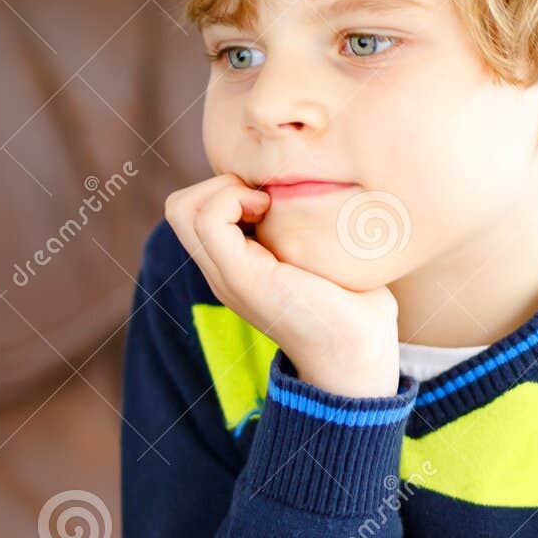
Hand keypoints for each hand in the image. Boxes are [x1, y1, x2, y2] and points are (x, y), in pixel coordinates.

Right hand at [165, 173, 400, 396]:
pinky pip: (207, 218)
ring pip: (182, 209)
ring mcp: (226, 275)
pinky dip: (233, 199)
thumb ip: (309, 231)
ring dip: (224, 189)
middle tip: (264, 200)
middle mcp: (222, 272)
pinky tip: (268, 212)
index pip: (195, 210)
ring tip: (264, 206)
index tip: (271, 199)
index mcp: (236, 267)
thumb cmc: (354, 307)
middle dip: (218, 184)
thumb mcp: (323, 258)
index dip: (226, 188)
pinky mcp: (241, 276)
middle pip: (179, 208)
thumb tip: (327, 195)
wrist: (357, 354)